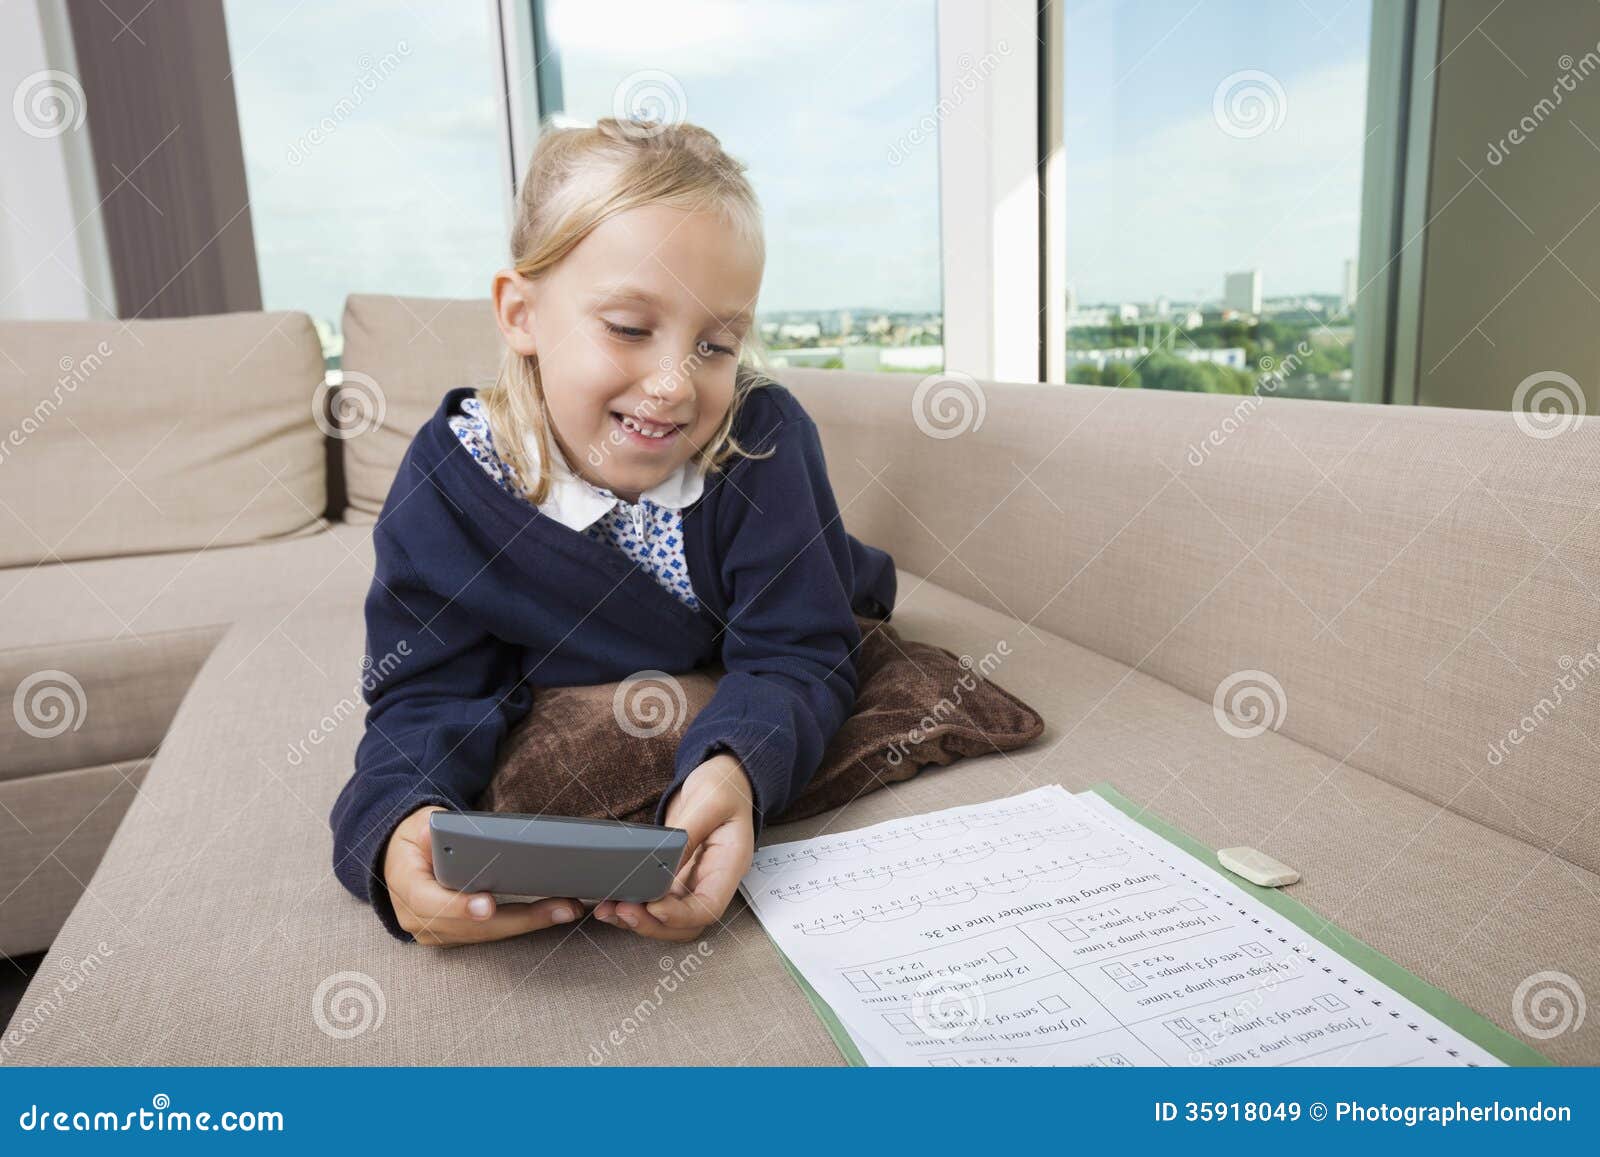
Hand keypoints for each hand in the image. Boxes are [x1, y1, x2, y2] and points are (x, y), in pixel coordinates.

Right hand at [382, 805, 585, 946]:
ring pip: (486, 935)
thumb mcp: (418, 826)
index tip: (488, 906)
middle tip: (560, 908)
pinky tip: (551, 915)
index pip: (431, 903)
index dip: (460, 907)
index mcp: (406, 888)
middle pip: (473, 926)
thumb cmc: (415, 840)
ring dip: (529, 924)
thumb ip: (428, 830)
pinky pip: (490, 934)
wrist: (402, 861)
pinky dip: (521, 925)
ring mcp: (436, 932)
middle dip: (519, 919)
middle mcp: (418, 918)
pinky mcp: (455, 936)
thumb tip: (431, 833)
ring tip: (566, 909)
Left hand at [593, 753, 754, 941]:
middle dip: (653, 924)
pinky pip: (657, 901)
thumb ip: (687, 834)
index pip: (709, 907)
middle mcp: (713, 881)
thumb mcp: (709, 802)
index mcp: (730, 865)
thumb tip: (661, 863)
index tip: (653, 908)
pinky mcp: (676, 876)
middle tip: (621, 911)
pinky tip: (612, 901)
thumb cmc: (724, 786)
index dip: (680, 915)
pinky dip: (636, 906)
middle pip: (687, 924)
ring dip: (639, 921)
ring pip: (669, 919)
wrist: (725, 778)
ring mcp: (694, 881)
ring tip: (607, 910)